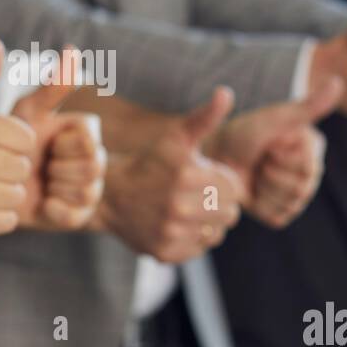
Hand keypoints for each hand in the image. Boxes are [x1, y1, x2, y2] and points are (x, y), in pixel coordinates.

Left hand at [10, 47, 105, 230]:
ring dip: (55, 186)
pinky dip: (54, 209)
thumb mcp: (28, 113)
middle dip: (58, 166)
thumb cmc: (7, 142)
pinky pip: (76, 214)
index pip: (90, 133)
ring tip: (38, 181)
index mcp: (85, 130)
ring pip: (87, 190)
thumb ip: (52, 87)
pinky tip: (40, 202)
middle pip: (93, 164)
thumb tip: (72, 50)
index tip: (42, 141)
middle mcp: (94, 158)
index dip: (63, 141)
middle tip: (38, 164)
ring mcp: (90, 189)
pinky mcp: (80, 217)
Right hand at [96, 87, 245, 262]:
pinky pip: (199, 249)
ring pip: (217, 234)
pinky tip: (175, 224)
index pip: (235, 191)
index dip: (222, 183)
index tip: (202, 178)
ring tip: (185, 210)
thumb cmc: (150, 162)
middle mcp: (179, 207)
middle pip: (230, 214)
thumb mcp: (176, 137)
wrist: (111, 194)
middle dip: (218, 203)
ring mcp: (171, 232)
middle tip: (196, 195)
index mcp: (187, 175)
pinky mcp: (165, 252)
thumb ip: (205, 117)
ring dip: (207, 223)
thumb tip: (227, 93)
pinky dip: (191, 239)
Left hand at [205, 77, 342, 227]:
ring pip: (289, 203)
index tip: (269, 143)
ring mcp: (295, 196)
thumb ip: (310, 105)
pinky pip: (276, 216)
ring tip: (255, 173)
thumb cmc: (244, 133)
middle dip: (271, 172)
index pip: (307, 166)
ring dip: (264, 187)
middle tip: (259, 159)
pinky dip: (259, 205)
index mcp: (312, 149)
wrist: (215, 155)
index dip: (281, 156)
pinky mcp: (279, 213)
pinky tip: (252, 190)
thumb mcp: (277, 119)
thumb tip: (338, 82)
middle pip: (300, 188)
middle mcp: (309, 174)